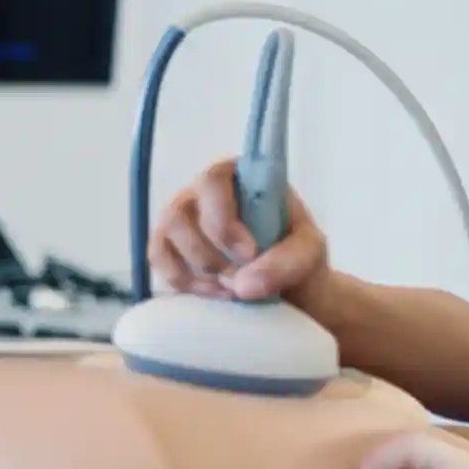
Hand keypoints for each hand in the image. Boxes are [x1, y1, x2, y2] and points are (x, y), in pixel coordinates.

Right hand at [148, 159, 328, 300]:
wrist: (288, 280)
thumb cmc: (296, 251)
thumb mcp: (309, 251)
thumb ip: (287, 261)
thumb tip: (243, 285)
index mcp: (238, 175)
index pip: (214, 180)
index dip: (224, 221)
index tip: (250, 254)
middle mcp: (202, 191)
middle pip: (180, 213)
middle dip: (210, 255)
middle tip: (242, 281)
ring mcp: (181, 217)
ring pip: (165, 238)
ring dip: (198, 271)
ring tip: (233, 289)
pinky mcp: (168, 246)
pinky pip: (159, 261)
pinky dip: (186, 283)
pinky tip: (217, 293)